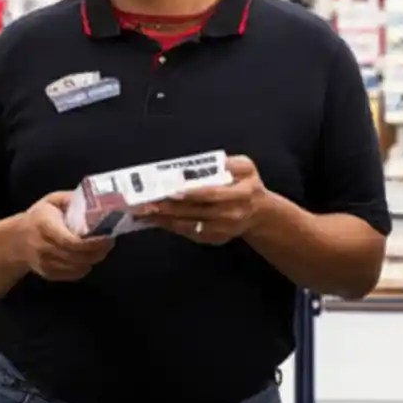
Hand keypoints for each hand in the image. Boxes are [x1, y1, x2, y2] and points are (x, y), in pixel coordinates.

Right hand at [18, 192, 114, 280]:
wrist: (16, 240)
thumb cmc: (38, 217)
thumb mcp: (51, 201)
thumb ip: (70, 199)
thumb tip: (94, 199)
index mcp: (44, 226)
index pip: (71, 241)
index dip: (92, 243)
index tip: (108, 237)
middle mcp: (43, 247)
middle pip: (77, 256)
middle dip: (99, 251)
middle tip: (110, 242)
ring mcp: (45, 263)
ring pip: (78, 267)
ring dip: (94, 259)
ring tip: (102, 248)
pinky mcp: (48, 274)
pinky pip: (73, 275)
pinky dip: (85, 267)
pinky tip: (89, 257)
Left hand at [142, 155, 269, 244]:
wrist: (259, 213)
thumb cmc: (248, 184)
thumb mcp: (246, 167)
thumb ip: (230, 163)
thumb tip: (205, 163)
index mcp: (241, 194)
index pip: (213, 194)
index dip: (192, 192)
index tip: (172, 190)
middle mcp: (232, 215)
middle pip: (197, 211)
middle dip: (170, 207)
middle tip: (146, 201)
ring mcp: (223, 230)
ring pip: (190, 224)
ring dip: (165, 219)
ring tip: (144, 212)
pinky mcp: (214, 239)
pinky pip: (190, 233)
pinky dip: (171, 227)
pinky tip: (155, 220)